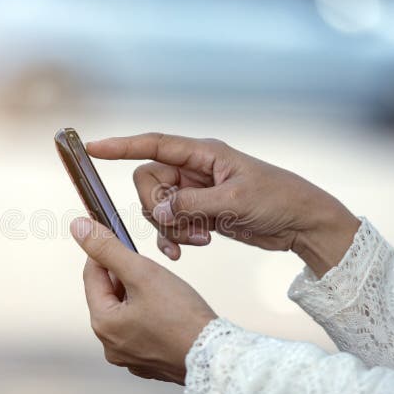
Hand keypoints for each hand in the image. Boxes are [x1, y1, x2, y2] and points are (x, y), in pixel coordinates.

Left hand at [70, 217, 216, 383]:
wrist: (216, 356)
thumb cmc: (182, 315)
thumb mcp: (142, 273)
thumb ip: (108, 248)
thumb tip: (78, 227)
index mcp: (103, 324)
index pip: (93, 275)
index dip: (106, 252)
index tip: (120, 237)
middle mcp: (110, 346)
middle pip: (109, 295)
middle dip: (126, 276)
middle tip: (151, 269)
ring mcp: (130, 357)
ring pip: (126, 312)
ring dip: (139, 295)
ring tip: (164, 291)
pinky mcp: (149, 363)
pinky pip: (142, 330)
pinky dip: (151, 316)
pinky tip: (170, 312)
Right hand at [87, 133, 359, 277]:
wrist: (302, 222)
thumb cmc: (278, 199)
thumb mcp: (235, 201)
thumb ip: (192, 204)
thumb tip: (158, 211)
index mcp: (203, 154)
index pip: (153, 144)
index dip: (120, 146)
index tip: (91, 148)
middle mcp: (195, 169)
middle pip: (149, 182)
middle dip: (157, 208)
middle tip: (181, 227)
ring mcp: (197, 192)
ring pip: (158, 207)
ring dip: (170, 228)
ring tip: (198, 240)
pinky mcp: (200, 213)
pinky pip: (171, 224)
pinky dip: (173, 238)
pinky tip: (187, 250)